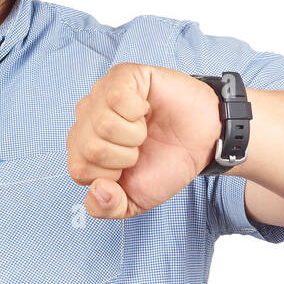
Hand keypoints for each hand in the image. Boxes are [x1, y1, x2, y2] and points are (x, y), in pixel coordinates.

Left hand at [67, 63, 222, 218]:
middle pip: (90, 147)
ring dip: (134, 134)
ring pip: (103, 123)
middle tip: (140, 147)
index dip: (111, 175)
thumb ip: (107, 208)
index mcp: (83, 149)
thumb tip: (98, 190)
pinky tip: (146, 108)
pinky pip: (117, 97)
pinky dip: (139, 110)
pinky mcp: (122, 76)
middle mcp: (86, 119)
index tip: (129, 167)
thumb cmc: (166, 163)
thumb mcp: (134, 200)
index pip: (79, 170)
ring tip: (144, 129)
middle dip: (124, 156)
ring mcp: (101, 95)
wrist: (203, 141)